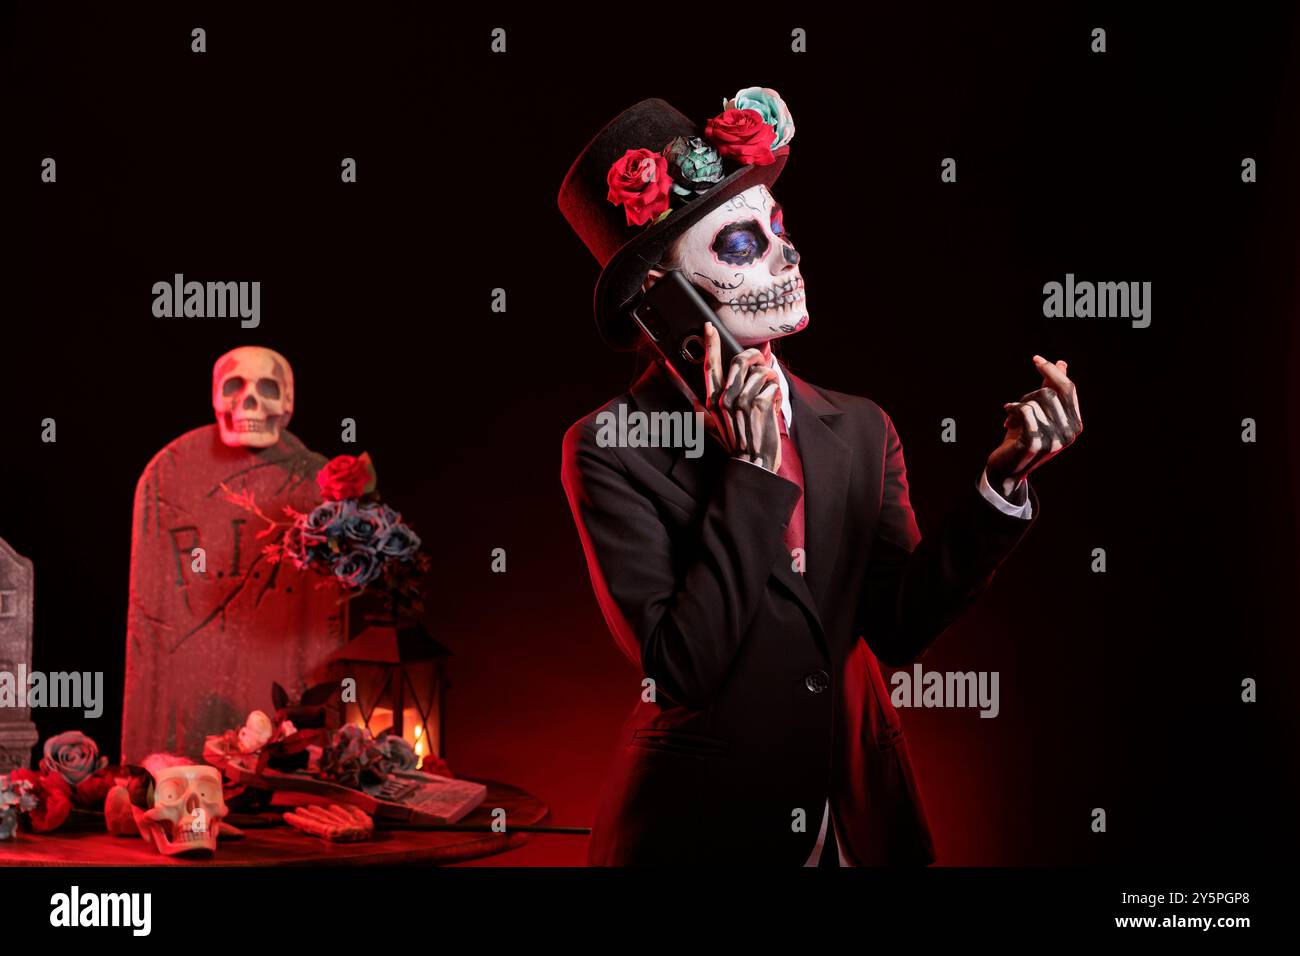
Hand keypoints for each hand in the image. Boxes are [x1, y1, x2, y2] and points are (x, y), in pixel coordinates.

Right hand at [704, 321, 782, 471]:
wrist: (753, 463)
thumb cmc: (736, 446)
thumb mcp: (713, 429)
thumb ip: (703, 413)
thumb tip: (693, 403)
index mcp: (713, 401)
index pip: (710, 366)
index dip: (709, 345)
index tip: (709, 328)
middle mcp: (725, 398)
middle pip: (740, 360)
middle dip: (755, 357)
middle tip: (761, 364)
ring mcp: (743, 400)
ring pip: (761, 372)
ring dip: (771, 380)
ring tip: (770, 394)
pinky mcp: (760, 403)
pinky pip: (773, 385)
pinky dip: (778, 394)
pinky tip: (774, 407)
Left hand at [986, 355, 1081, 496]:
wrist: (1007, 470)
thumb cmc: (1023, 438)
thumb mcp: (1040, 412)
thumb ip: (1052, 389)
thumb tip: (1062, 363)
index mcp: (1075, 424)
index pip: (1069, 389)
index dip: (1053, 371)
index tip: (1036, 359)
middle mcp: (1069, 433)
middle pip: (1050, 392)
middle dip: (1029, 394)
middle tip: (1017, 406)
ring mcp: (1054, 439)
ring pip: (1036, 400)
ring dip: (1019, 405)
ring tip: (1012, 418)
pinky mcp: (1035, 442)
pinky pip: (1025, 410)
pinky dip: (1013, 409)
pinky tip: (1006, 416)